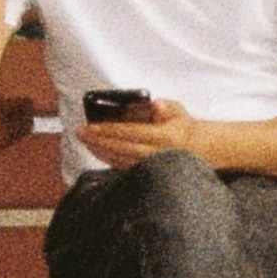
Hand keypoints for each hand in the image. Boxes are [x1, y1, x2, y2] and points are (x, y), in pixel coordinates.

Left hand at [72, 97, 195, 167]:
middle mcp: (157, 154)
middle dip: (99, 140)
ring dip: (100, 150)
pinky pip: (123, 166)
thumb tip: (154, 104)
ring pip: (120, 160)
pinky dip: (108, 159)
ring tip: (85, 141)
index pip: (132, 132)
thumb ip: (165, 107)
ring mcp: (151, 166)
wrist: (196, 149)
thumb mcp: (177, 110)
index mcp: (164, 136)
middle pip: (122, 148)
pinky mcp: (146, 172)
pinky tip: (97, 151)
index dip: (110, 130)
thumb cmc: (182, 126)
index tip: (92, 126)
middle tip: (80, 133)